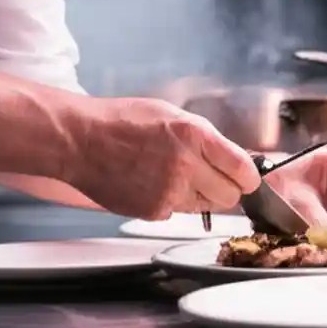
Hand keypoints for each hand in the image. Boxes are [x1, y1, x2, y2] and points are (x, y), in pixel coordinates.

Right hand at [64, 97, 260, 219]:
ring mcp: (170, 191)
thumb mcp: (170, 114)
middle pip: (231, 196)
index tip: (244, 177)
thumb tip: (234, 159)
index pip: (244, 170)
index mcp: (194, 135)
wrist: (79, 140)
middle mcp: (186, 165)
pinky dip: (171, 202)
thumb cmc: (120, 121)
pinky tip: (150, 183)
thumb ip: (204, 139)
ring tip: (171, 176)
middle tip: (207, 177)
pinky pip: (178, 212)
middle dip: (224, 188)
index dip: (247, 176)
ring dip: (198, 196)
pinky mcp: (154, 211)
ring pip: (206, 207)